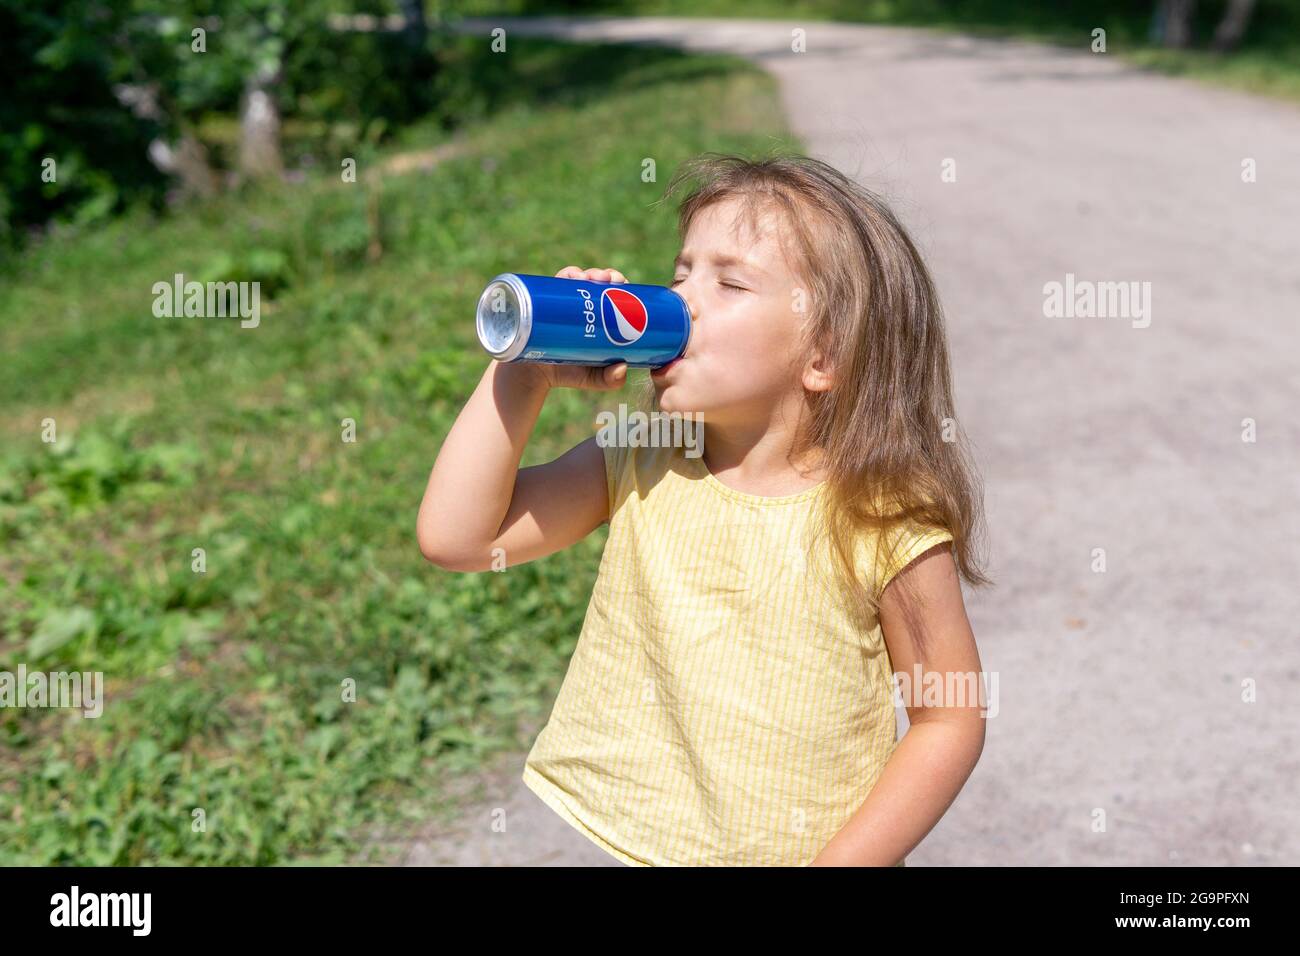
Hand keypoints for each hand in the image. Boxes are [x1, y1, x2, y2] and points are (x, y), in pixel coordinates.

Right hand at [516, 266, 630, 390]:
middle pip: (601, 283)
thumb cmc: (568, 372)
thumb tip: (622, 368)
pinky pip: (558, 281)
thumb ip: (610, 380)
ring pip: (582, 279)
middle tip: (609, 280)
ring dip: (591, 273)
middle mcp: (585, 306)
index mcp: (601, 318)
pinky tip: (574, 276)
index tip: (626, 286)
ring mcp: (565, 302)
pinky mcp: (547, 300)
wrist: (532, 373)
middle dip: (609, 276)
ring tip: (593, 278)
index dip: (623, 286)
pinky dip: (568, 274)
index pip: (616, 296)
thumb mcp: (593, 378)